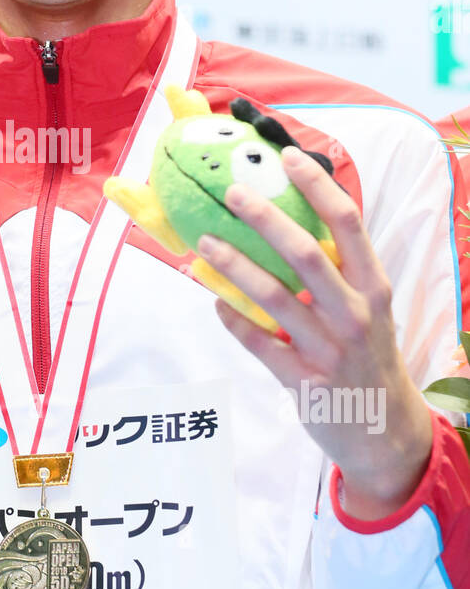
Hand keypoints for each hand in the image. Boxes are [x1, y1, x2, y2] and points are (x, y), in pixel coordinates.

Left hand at [196, 145, 433, 518]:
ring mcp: (329, 349)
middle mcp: (355, 314)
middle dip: (266, 219)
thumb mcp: (369, 310)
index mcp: (373, 287)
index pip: (348, 223)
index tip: (288, 157)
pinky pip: (258, 342)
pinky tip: (214, 300)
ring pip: (274, 297)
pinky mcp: (303, 380)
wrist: (384, 431)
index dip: (318, 186)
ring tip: (205, 243)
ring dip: (234, 266)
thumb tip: (285, 225)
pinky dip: (232, 319)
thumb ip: (339, 273)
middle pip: (307, 253)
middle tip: (232, 193)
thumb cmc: (368, 357)